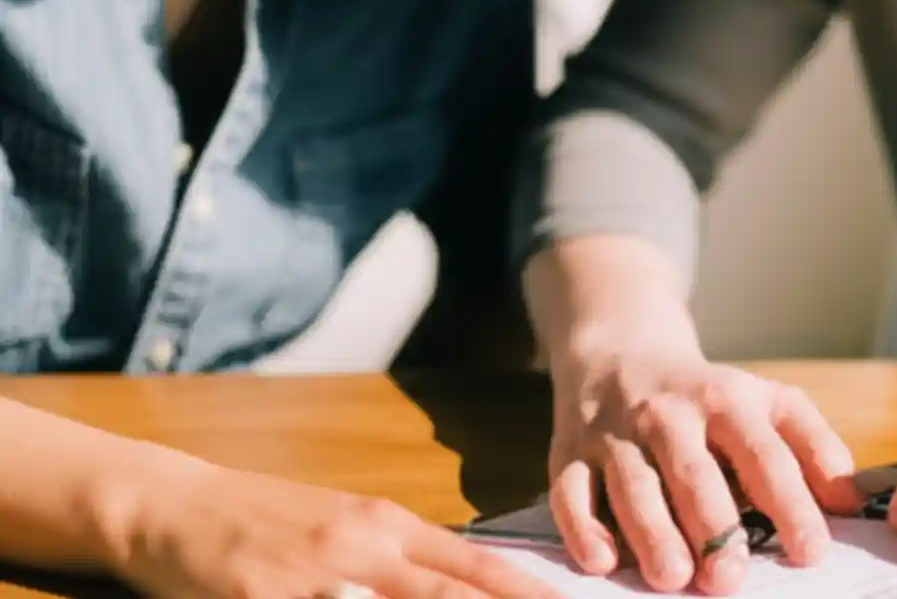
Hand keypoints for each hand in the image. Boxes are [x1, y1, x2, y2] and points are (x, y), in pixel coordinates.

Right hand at [103, 460, 559, 598]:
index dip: (524, 592)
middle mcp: (363, 546)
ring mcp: (316, 576)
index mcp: (387, 525)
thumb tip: (466, 582)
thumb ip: (405, 557)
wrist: (175, 504)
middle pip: (451, 592)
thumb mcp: (347, 526)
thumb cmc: (268, 519)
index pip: (472, 565)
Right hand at [549, 351, 861, 595]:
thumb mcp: (766, 402)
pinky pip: (569, 492)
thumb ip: (811, 446)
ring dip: (650, 530)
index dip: (789, 503)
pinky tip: (601, 561)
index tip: (811, 551)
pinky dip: (581, 527)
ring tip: (672, 577)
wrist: (619, 352)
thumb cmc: (706, 397)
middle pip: (691, 471)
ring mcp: (615, 434)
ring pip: (631, 484)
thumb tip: (849, 502)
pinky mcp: (568, 453)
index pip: (763, 454)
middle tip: (729, 577)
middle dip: (711, 525)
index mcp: (726, 400)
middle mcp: (668, 415)